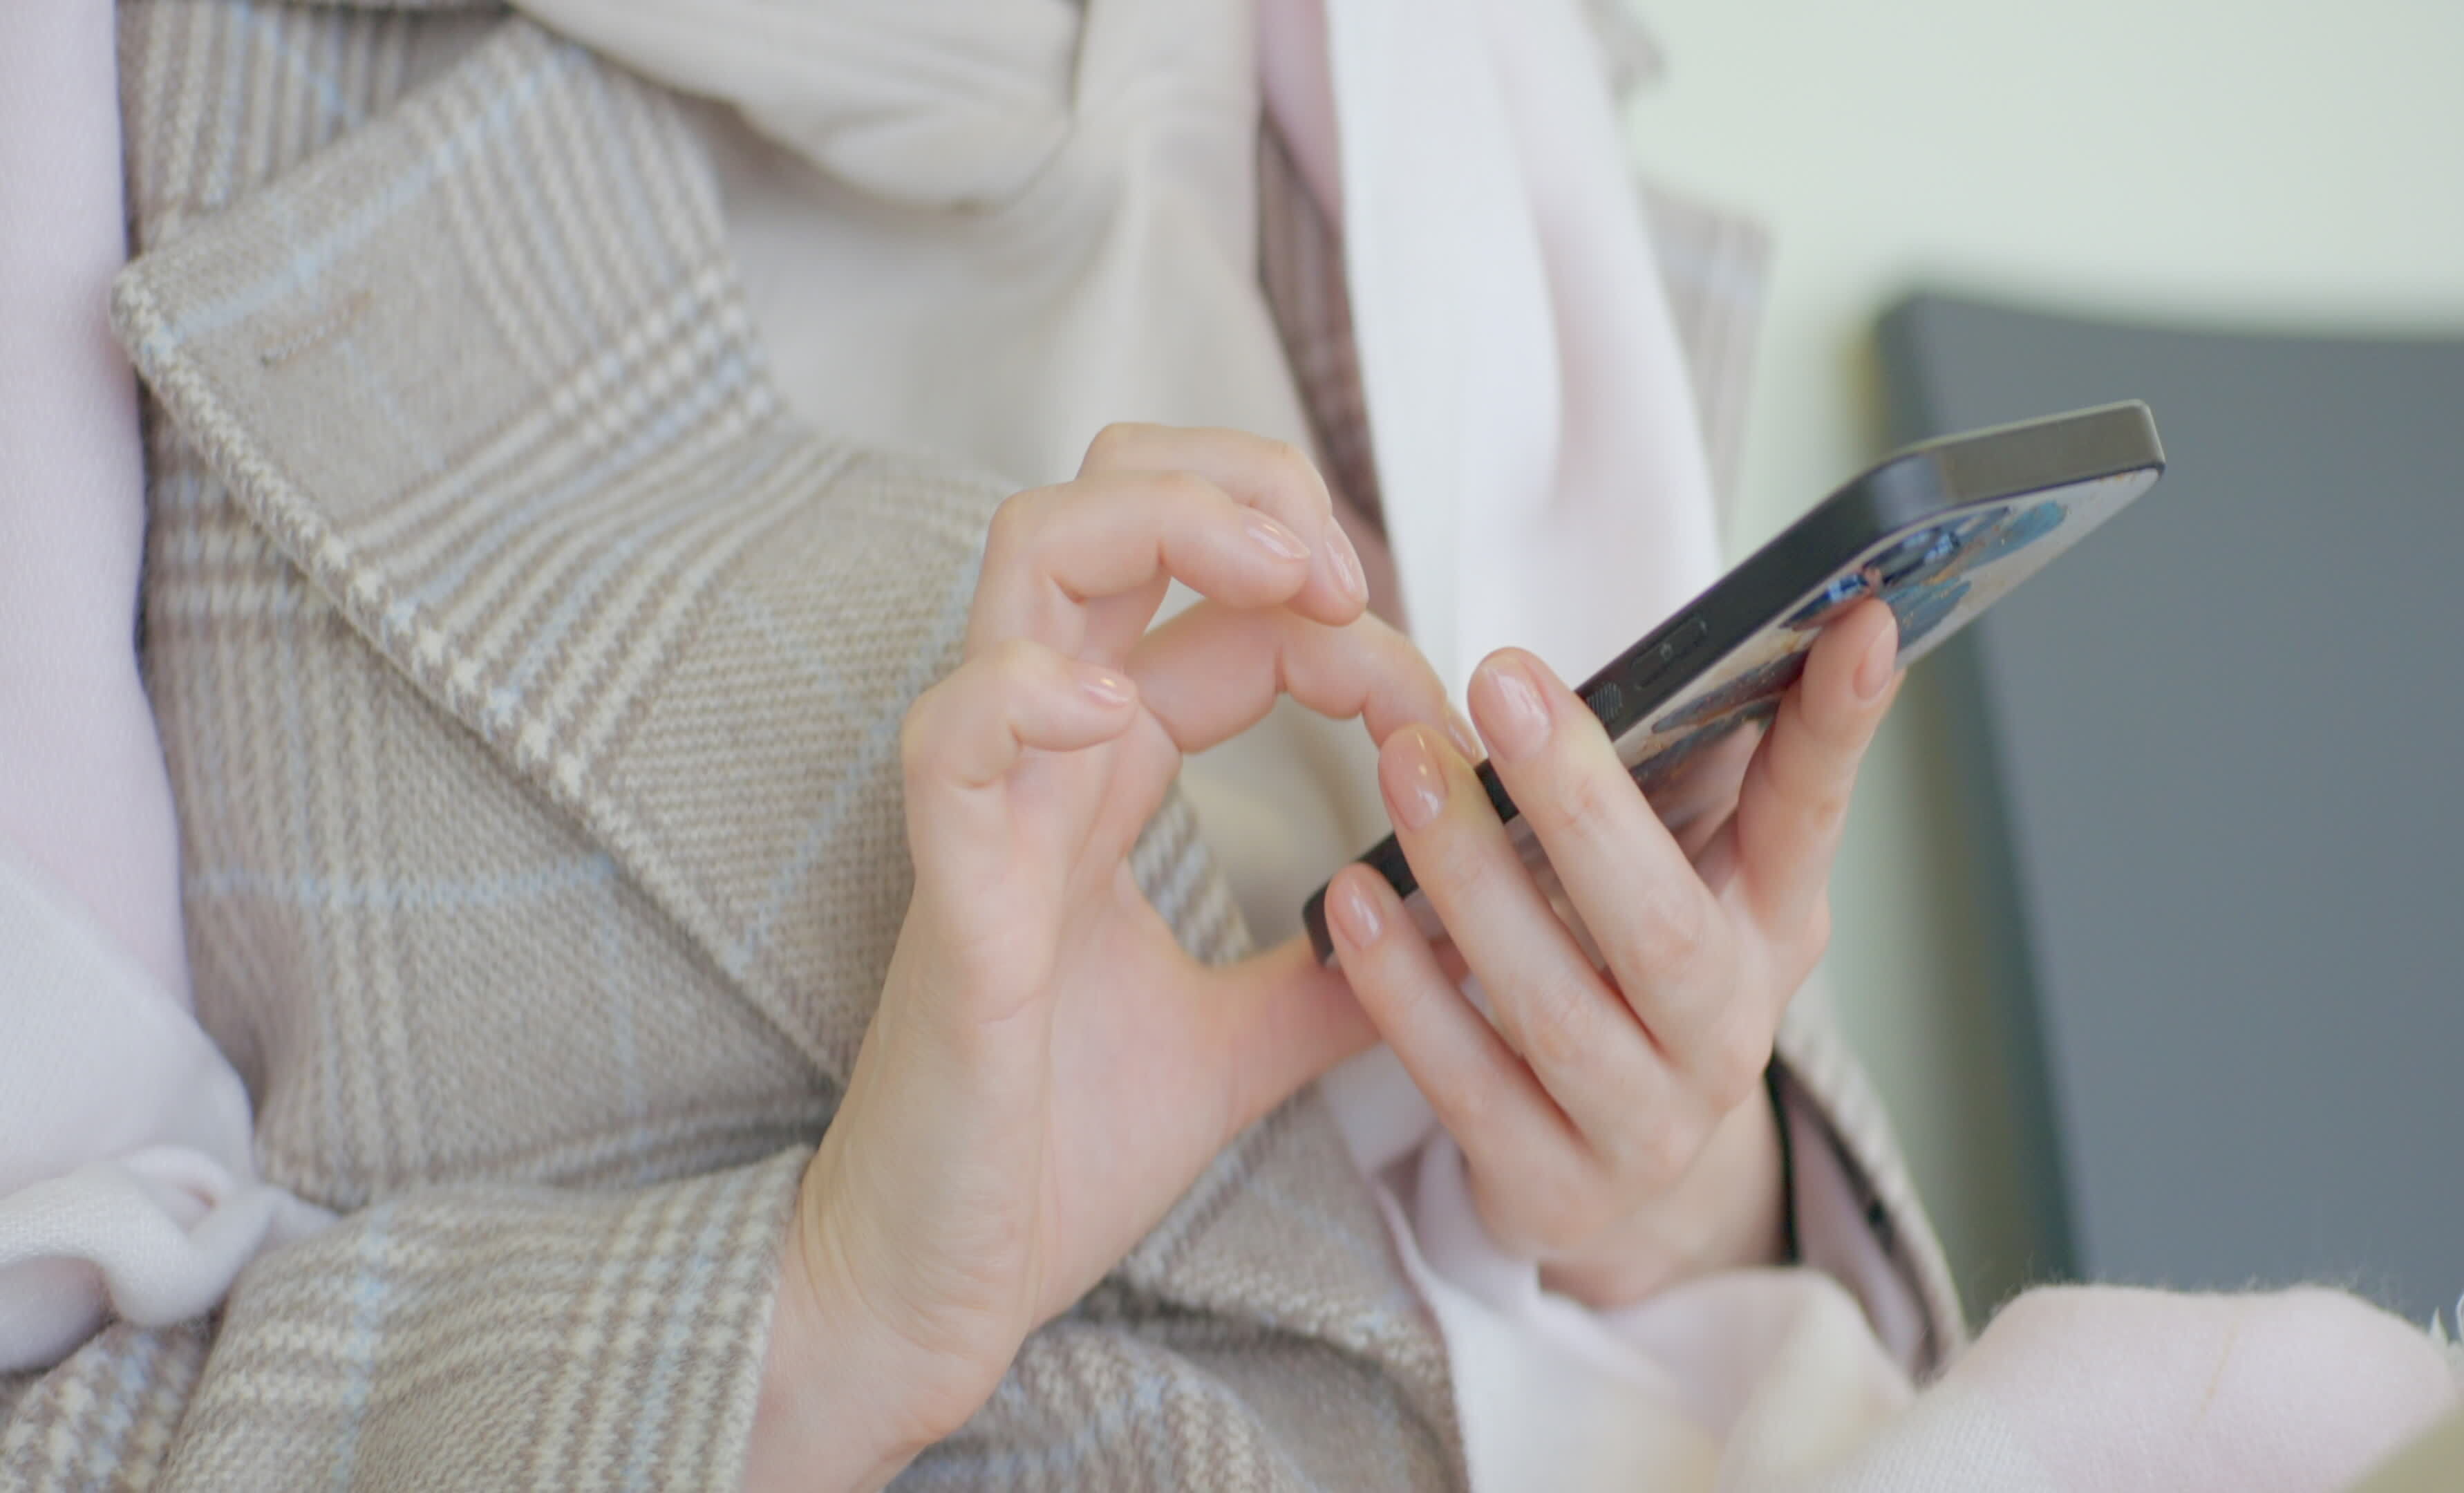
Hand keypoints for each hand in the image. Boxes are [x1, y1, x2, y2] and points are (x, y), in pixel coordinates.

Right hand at [748, 426, 1455, 1490]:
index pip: (1223, 610)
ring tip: (1286, 579)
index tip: (1435, 708)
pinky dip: (1028, 691)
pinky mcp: (951, 898)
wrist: (938, 1287)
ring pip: (1031, 559)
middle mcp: (1045, 759)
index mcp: (1105, 776)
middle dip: (1239, 484)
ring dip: (1167, 524)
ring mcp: (990, 809)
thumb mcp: (1244, 1046)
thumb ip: (1343, 979)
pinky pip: (952, 739)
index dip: (1339, 615)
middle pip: (1105, 506)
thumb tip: (1458, 934)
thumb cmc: (1052, 1153)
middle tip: (1348, 569)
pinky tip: (1119, 709)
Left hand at [1322, 600, 1901, 1307]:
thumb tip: (1662, 629)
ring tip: (1402, 767)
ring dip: (1470, 882)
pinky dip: (1406, 995)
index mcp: (1768, 925)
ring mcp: (1649, 1127)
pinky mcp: (1556, 1192)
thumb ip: (1678, 772)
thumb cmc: (1624, 971)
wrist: (1605, 1169)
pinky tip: (1353, 906)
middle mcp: (1727, 1032)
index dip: (1839, 725)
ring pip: (1556, 1010)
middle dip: (1581, 801)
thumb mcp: (1679, 874)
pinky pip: (1468, 1089)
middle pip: (1663, 927)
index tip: (1855, 616)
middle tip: (1503, 678)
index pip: (1813, 814)